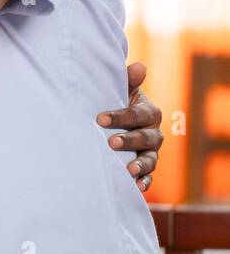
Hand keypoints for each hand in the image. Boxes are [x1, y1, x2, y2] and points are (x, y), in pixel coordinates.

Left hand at [96, 60, 161, 190]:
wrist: (114, 122)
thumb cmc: (115, 102)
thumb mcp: (120, 90)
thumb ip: (128, 80)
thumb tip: (138, 66)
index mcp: (149, 112)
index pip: (138, 114)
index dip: (121, 116)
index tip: (100, 118)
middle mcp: (154, 133)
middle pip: (146, 137)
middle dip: (129, 140)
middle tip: (110, 142)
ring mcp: (151, 152)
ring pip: (150, 159)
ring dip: (140, 164)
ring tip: (129, 169)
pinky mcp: (145, 167)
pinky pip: (149, 176)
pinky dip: (145, 182)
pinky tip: (137, 187)